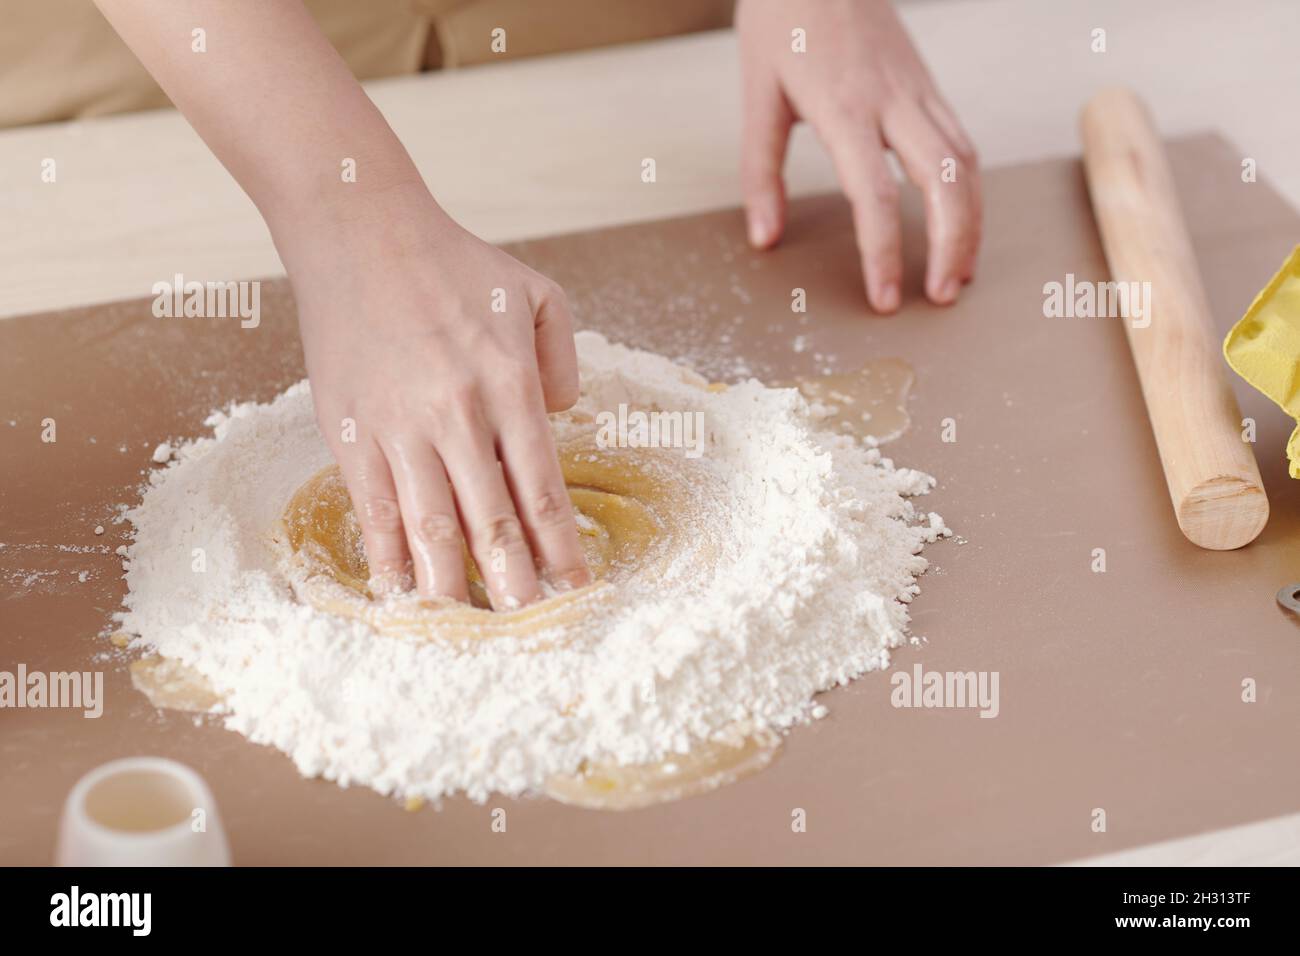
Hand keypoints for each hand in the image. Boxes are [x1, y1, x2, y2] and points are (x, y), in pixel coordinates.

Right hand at [276, 182, 591, 608]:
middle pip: (491, 520)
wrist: (359, 232)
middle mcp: (458, 414)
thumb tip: (562, 420)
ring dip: (452, 585)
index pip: (543, 488)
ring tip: (469, 630)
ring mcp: (399, 426)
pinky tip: (401, 592)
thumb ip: (564, 360)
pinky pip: (372, 508)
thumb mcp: (538, 293)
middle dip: (514, 583)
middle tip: (531, 628)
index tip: (579, 589)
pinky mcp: (351, 430)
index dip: (562, 547)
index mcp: (509, 384)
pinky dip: (388, 556)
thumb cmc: (454, 263)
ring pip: (430, 525)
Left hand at [736, 0, 981, 310]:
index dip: (883, 253)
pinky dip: (968, 189)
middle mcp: (894, 101)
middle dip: (952, 246)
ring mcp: (918, 90)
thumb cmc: (783, 18)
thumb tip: (765, 238)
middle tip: (941, 297)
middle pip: (945, 183)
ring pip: (966, 163)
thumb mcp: (758, 94)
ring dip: (970, 223)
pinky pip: (962, 142)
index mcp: (845, 109)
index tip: (883, 299)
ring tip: (958, 272)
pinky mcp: (927, 84)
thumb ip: (761, 171)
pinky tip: (958, 220)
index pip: (875, 196)